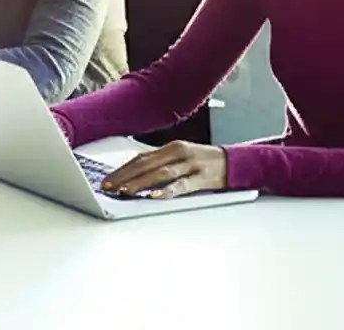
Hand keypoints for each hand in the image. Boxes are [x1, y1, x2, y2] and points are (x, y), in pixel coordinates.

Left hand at [101, 141, 228, 198]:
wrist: (237, 162)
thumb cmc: (204, 162)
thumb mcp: (181, 157)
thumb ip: (160, 163)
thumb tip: (133, 174)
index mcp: (171, 147)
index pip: (141, 158)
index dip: (122, 169)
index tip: (107, 180)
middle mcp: (179, 153)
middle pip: (146, 165)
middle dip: (124, 177)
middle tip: (108, 187)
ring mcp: (191, 165)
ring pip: (160, 173)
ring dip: (140, 183)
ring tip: (125, 191)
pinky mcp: (203, 178)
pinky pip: (182, 185)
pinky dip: (167, 191)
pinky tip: (154, 196)